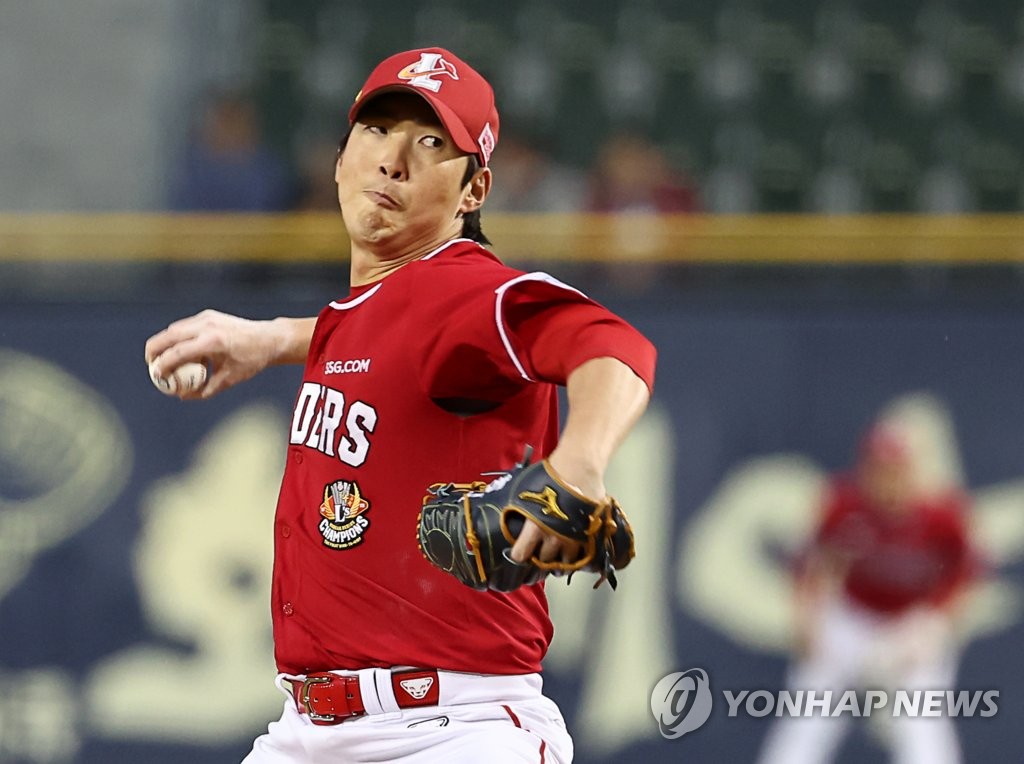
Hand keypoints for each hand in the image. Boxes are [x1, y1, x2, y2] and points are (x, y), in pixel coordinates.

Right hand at [144, 309, 283, 398]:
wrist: (269, 339)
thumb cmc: (251, 361)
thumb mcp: (229, 380)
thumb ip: (204, 390)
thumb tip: (181, 396)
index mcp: (213, 342)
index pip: (178, 352)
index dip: (163, 365)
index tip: (157, 375)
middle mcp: (207, 326)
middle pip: (169, 335)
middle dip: (154, 349)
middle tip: (150, 364)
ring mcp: (207, 317)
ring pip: (175, 328)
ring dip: (164, 341)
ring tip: (161, 358)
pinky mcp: (208, 314)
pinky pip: (186, 325)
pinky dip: (177, 336)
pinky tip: (178, 350)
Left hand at [508, 452, 597, 566]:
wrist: (579, 468)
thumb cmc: (550, 475)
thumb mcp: (524, 491)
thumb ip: (518, 508)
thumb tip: (509, 514)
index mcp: (535, 528)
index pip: (521, 555)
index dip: (519, 555)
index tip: (520, 553)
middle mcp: (554, 538)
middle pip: (544, 560)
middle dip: (540, 557)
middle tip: (540, 551)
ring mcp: (573, 539)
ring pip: (565, 562)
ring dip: (560, 560)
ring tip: (559, 554)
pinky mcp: (589, 535)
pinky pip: (583, 555)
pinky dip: (578, 555)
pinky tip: (575, 550)